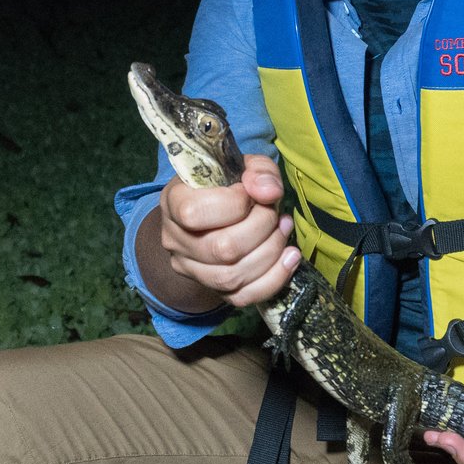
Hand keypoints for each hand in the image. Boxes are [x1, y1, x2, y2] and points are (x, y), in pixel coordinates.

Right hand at [152, 154, 299, 308]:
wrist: (215, 211)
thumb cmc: (228, 184)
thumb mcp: (243, 166)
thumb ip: (258, 171)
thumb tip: (269, 193)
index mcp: (173, 202)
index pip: (195, 214)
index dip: (235, 203)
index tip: (250, 192)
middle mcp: (175, 240)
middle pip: (222, 249)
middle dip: (262, 228)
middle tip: (276, 212)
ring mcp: (190, 269)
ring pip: (232, 277)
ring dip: (271, 252)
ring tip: (284, 229)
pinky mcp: (212, 288)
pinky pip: (242, 297)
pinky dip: (275, 279)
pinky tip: (289, 257)